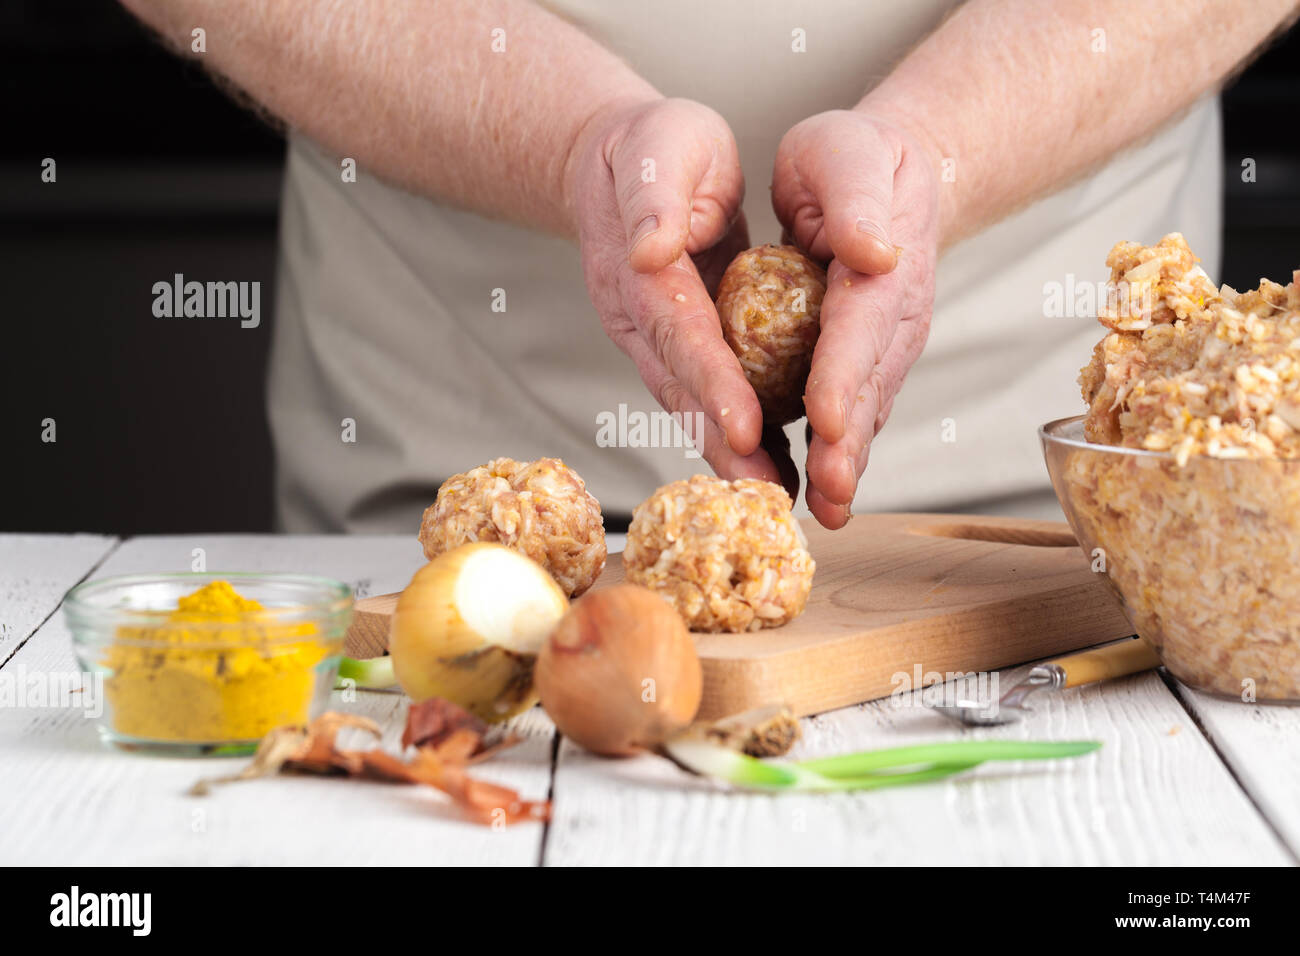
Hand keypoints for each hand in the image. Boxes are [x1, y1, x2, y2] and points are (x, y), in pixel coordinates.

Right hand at [566, 97, 785, 485]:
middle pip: (684, 392)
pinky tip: (779, 468)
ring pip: (697, 407)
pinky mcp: (684, 349)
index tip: (744, 427)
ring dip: (735, 455)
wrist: (625, 163)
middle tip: (765, 495)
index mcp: (639, 275)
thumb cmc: (654, 146)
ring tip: (778, 499)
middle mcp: (641, 322)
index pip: (679, 335)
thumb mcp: (661, 149)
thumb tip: (652, 248)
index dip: (712, 382)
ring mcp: (658, 342)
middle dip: (726, 444)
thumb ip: (654, 197)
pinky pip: (713, 398)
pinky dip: (744, 436)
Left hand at [770, 108, 939, 527]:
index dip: (844, 375)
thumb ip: (857, 197)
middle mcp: (892, 316)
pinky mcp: (864, 361)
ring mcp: (882, 344)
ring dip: (847, 463)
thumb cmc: (854, 156)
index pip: (861, 327)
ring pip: (866, 410)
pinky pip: (852, 410)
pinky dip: (839, 453)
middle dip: (848, 444)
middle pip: (869, 386)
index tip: (826, 421)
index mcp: (883, 267)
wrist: (887, 172)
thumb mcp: (847, 153)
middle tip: (829, 495)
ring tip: (827, 509)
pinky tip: (820, 492)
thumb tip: (871, 250)